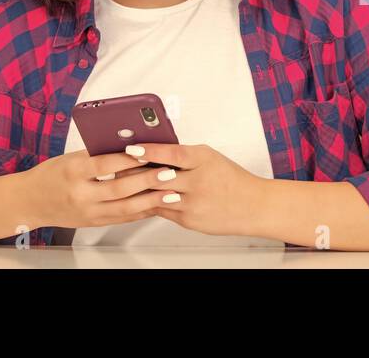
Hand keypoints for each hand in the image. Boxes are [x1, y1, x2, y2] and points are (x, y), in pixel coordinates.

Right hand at [18, 149, 174, 228]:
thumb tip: (129, 145)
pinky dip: (141, 211)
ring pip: (125, 208)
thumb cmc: (51, 175)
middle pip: (120, 188)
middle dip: (148, 180)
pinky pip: (122, 218)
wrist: (30, 202)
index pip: (106, 164)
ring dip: (150, 199)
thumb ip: (98, 154)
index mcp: (73, 171)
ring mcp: (87, 212)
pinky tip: (156, 204)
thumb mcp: (70, 158)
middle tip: (168, 172)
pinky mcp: (93, 222)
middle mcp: (80, 194)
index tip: (150, 152)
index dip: (130, 159)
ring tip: (170, 190)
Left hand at [126, 143, 266, 236]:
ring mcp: (192, 203)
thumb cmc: (231, 179)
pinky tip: (140, 198)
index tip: (132, 148)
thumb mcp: (210, 158)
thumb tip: (155, 152)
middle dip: (135, 172)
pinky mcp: (188, 219)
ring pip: (156, 196)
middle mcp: (197, 182)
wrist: (252, 206)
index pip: (173, 153)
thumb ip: (185, 156)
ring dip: (138, 190)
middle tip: (115, 166)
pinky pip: (162, 210)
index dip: (150, 150)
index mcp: (203, 160)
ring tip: (122, 183)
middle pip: (159, 177)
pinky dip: (151, 203)